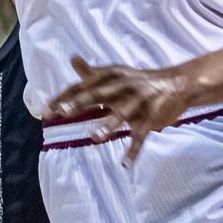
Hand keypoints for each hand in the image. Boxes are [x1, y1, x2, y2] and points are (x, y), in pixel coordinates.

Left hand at [44, 55, 191, 165]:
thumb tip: (73, 59)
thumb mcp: (115, 74)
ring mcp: (138, 101)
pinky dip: (134, 150)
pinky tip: (125, 164)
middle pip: (99, 94)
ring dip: (109, 125)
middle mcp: (123, 86)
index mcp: (111, 76)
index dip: (65, 97)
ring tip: (95, 138)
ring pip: (122, 113)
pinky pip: (141, 135)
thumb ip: (92, 73)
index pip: (83, 85)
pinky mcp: (152, 117)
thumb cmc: (138, 81)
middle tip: (63, 112)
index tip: (45, 111)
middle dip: (81, 102)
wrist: (176, 84)